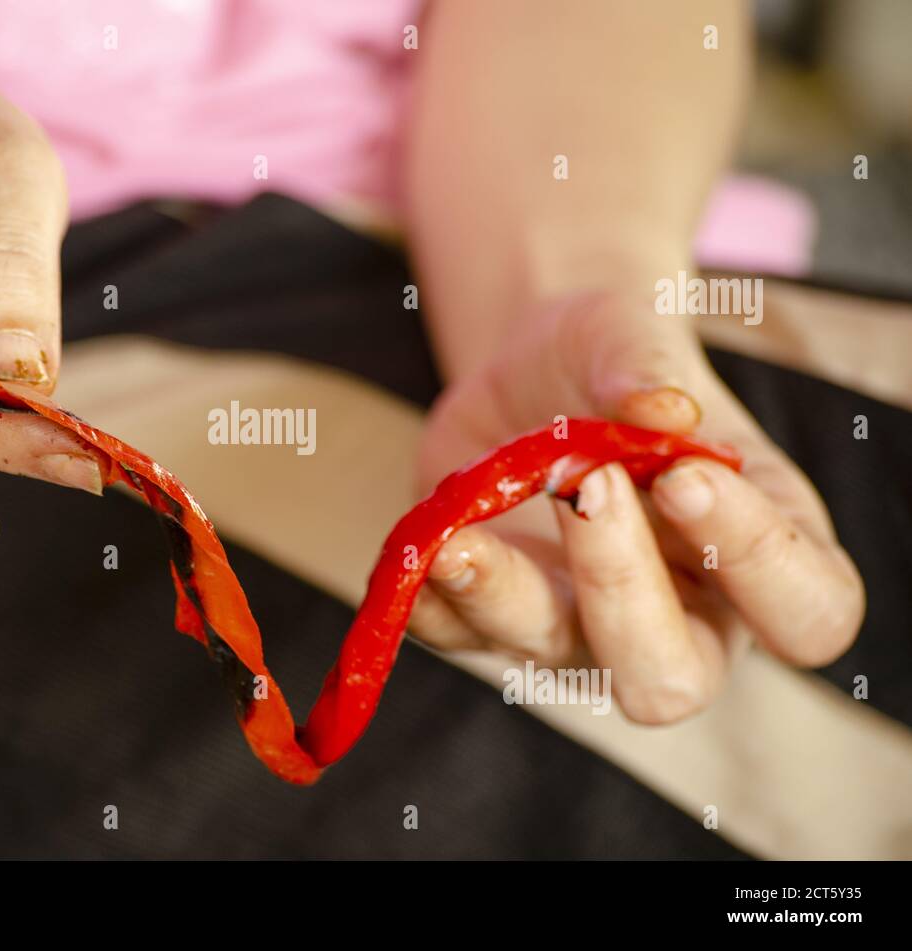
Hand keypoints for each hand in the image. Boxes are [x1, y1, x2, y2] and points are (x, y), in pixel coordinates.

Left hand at [414, 290, 864, 722]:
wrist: (531, 367)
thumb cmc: (615, 357)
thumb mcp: (633, 337)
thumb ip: (645, 370)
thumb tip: (660, 411)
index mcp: (762, 554)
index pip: (806, 611)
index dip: (757, 562)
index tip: (685, 474)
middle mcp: (679, 615)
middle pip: (669, 680)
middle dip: (621, 592)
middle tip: (583, 486)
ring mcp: (577, 627)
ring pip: (553, 659)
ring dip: (504, 597)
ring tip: (460, 532)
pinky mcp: (493, 615)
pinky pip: (459, 636)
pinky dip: (433, 598)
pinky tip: (417, 548)